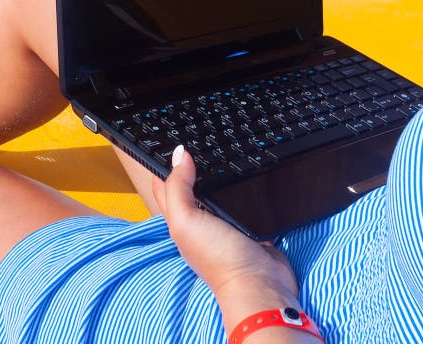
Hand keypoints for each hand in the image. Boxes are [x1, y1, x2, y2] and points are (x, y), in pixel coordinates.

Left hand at [152, 145, 298, 303]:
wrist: (260, 284)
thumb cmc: (218, 257)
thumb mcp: (186, 220)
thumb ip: (179, 187)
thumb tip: (179, 153)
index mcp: (180, 219)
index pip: (165, 186)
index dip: (163, 163)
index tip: (168, 139)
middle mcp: (199, 220)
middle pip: (189, 185)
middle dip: (189, 164)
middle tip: (194, 138)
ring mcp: (223, 222)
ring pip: (215, 190)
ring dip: (215, 173)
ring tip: (218, 146)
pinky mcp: (246, 224)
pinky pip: (240, 199)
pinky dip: (239, 186)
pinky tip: (244, 169)